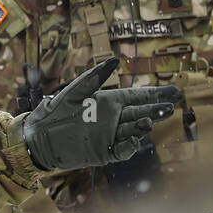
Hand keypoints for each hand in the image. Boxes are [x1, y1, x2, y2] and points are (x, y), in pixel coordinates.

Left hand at [21, 56, 179, 170]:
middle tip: (172, 106)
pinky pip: (123, 150)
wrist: (38, 139)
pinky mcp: (105, 153)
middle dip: (157, 109)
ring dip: (144, 126)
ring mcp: (110, 136)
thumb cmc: (54, 111)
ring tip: (151, 120)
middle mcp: (113, 118)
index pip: (138, 96)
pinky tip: (136, 139)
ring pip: (134, 130)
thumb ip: (95, 77)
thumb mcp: (75, 91)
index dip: (156, 94)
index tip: (174, 91)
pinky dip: (131, 146)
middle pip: (141, 113)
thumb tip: (116, 60)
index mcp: (109, 101)